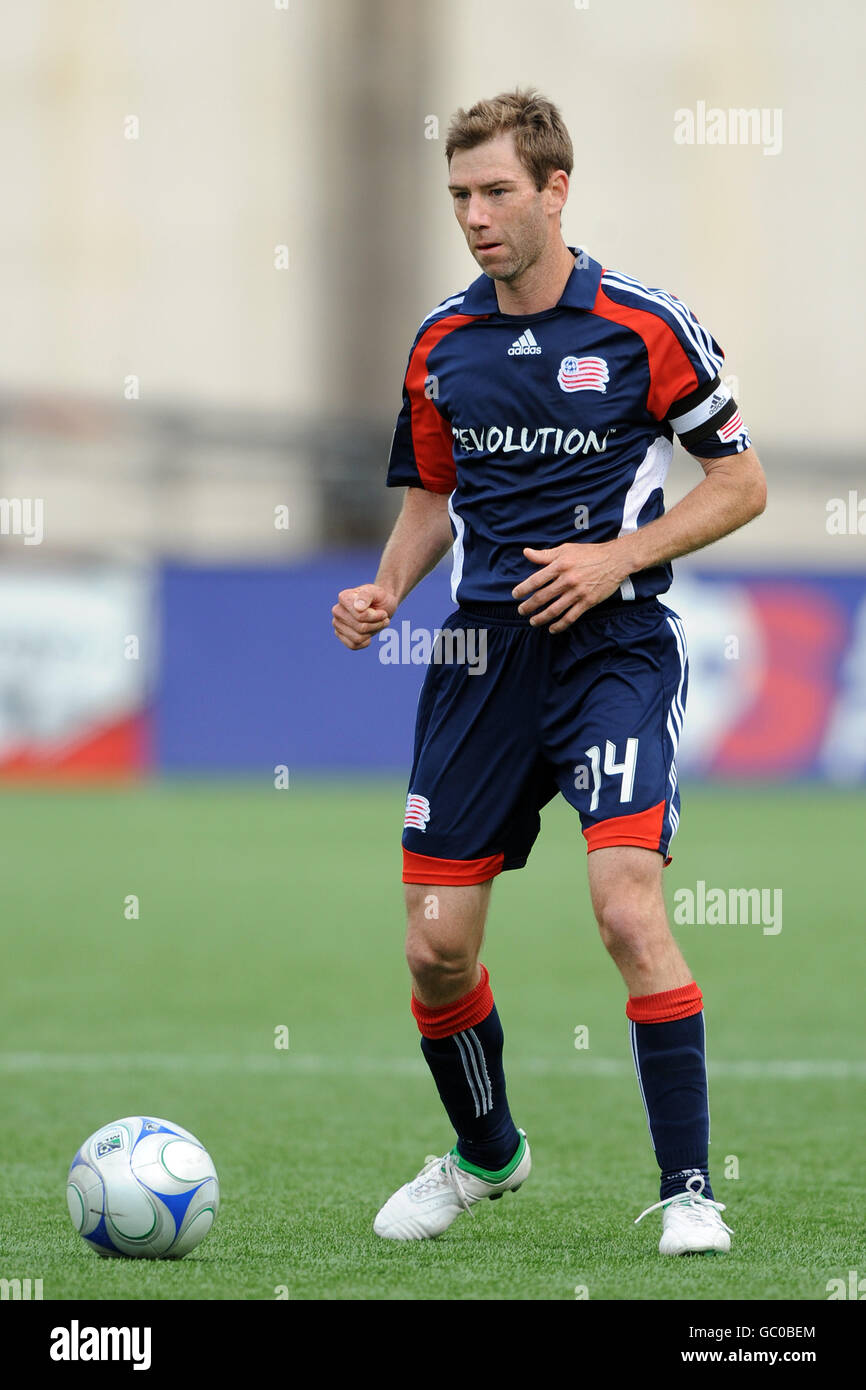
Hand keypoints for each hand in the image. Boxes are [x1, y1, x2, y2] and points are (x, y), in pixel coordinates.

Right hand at [332, 582, 397, 649]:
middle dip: (376, 625)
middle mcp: (337, 611)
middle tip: (383, 618)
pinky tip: (369, 633)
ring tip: (378, 624)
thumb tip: (358, 607)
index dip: (376, 617)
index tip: (382, 612)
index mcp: (344, 598)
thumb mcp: (377, 593)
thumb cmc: (379, 598)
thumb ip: (367, 596)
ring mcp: (337, 624)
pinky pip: (353, 645)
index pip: (361, 616)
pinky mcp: (340, 635)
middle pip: (361, 628)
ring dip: (372, 632)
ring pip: (357, 638)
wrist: (381, 605)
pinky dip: (365, 642)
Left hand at [512, 541, 628, 632]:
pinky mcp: (588, 602)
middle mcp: (567, 580)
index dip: (523, 589)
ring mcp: (578, 593)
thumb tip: (526, 552)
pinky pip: (571, 617)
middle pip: (542, 597)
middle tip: (521, 611)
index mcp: (560, 565)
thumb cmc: (589, 553)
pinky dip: (560, 625)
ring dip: (540, 618)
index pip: (536, 580)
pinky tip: (552, 628)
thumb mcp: (566, 549)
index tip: (515, 595)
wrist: (615, 560)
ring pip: (554, 610)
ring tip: (532, 621)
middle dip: (529, 606)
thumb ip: (545, 555)